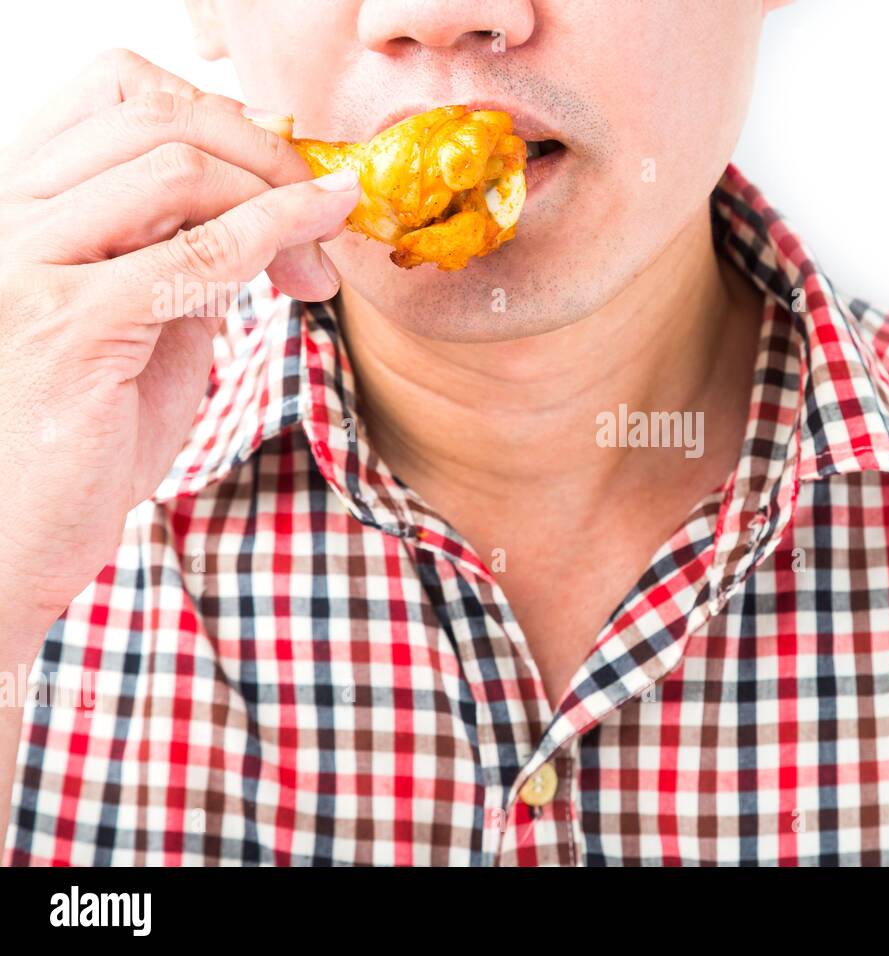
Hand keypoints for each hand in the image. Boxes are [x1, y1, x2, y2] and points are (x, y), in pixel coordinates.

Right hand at [0, 49, 359, 657]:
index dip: (224, 117)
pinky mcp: (67, 323)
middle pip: (158, 112)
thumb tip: (266, 212)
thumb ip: (183, 262)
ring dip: (275, 199)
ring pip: (178, 166)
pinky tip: (312, 259)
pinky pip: (196, 253)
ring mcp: (27, 262)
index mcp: (19, 204)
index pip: (117, 92)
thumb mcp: (138, 328)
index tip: (291, 174)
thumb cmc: (76, 441)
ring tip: (317, 268)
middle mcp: (7, 215)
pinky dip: (272, 238)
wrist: (13, 541)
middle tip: (327, 216)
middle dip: (267, 156)